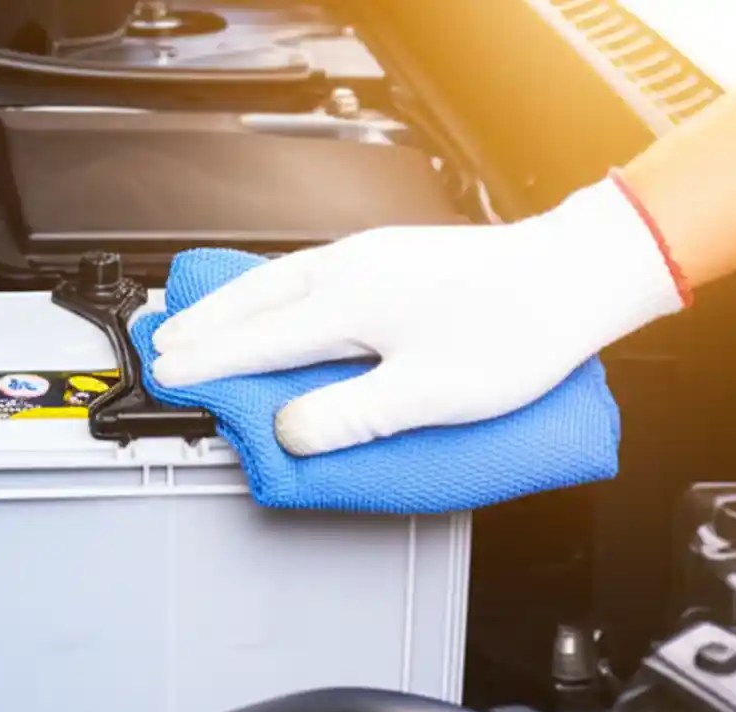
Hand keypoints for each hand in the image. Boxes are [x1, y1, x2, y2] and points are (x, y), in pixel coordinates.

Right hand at [151, 178, 686, 455]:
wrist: (573, 273)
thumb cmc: (514, 330)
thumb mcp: (430, 393)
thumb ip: (351, 415)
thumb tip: (289, 432)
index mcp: (349, 304)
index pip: (256, 341)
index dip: (207, 364)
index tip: (167, 376)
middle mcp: (348, 269)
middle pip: (252, 299)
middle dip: (202, 324)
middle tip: (161, 344)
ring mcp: (367, 255)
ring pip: (274, 279)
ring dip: (228, 302)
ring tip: (197, 321)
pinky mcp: (386, 254)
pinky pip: (302, 271)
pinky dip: (266, 289)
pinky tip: (270, 299)